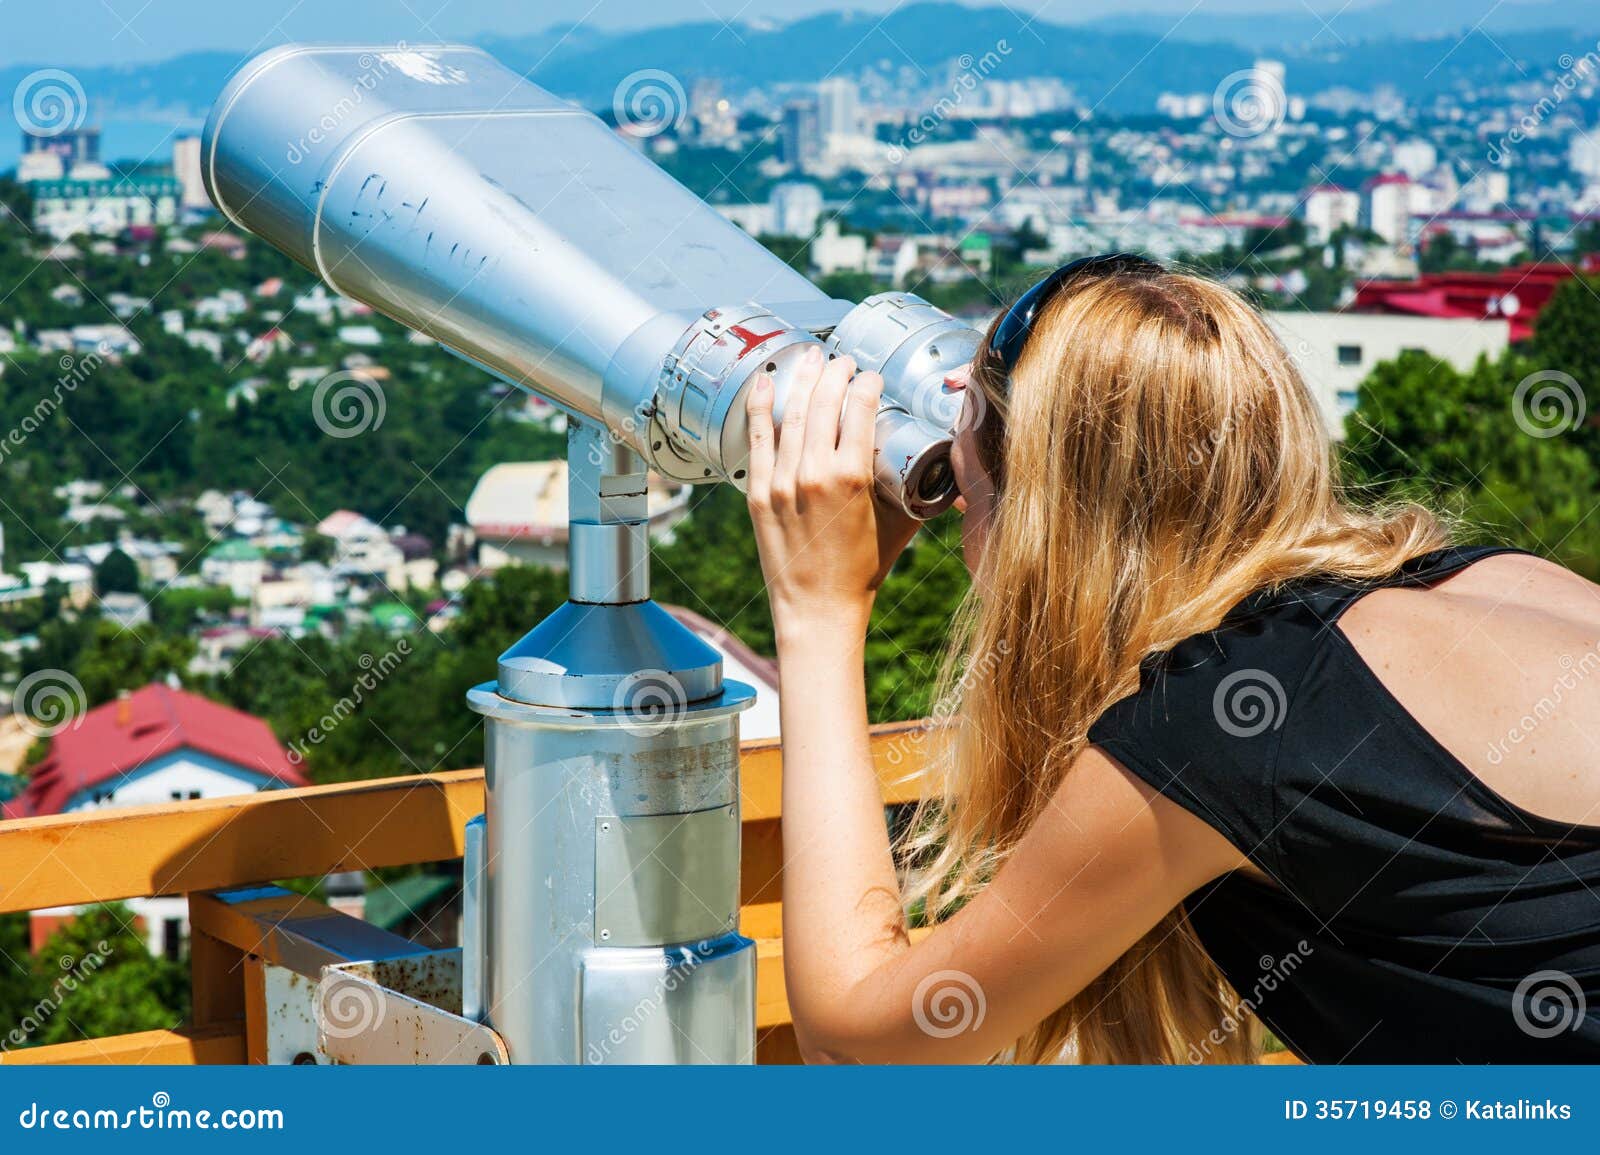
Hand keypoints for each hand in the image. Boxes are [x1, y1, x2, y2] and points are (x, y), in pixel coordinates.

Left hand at [745, 345, 919, 643]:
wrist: (818, 609)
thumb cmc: (863, 570)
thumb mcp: (900, 523)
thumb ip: (916, 487)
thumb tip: (941, 463)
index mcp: (853, 477)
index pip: (860, 408)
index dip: (867, 384)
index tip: (871, 377)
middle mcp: (815, 474)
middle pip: (824, 402)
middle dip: (836, 373)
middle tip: (844, 361)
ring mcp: (782, 482)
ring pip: (791, 414)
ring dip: (804, 379)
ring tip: (813, 359)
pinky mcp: (760, 493)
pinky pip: (758, 438)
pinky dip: (761, 406)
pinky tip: (766, 381)